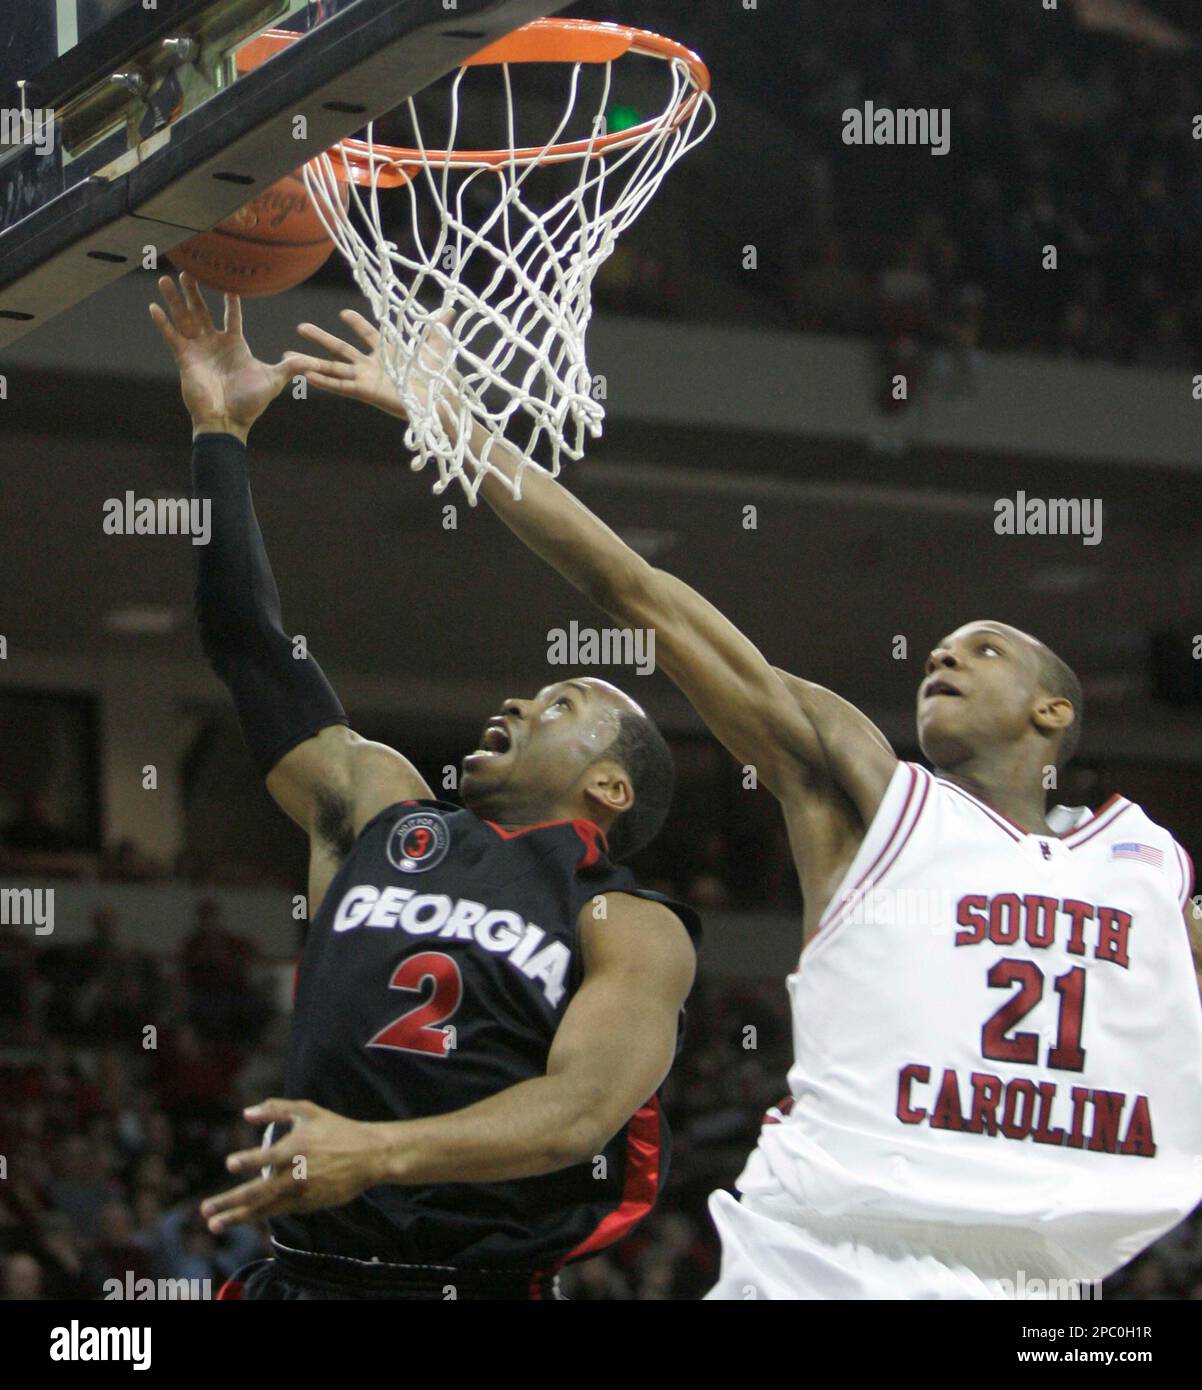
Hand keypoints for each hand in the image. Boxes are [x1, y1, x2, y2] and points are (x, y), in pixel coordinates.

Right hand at [149, 274, 292, 441]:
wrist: (228, 421)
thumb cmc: (250, 404)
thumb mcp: (274, 381)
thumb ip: (290, 367)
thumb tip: (313, 360)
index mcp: (235, 345)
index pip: (232, 316)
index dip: (231, 300)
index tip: (228, 282)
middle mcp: (214, 343)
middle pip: (202, 310)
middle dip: (195, 291)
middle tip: (189, 269)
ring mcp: (198, 350)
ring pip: (184, 317)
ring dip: (175, 299)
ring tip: (167, 278)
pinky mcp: (185, 359)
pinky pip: (171, 337)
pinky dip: (162, 323)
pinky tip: (153, 306)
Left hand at [199, 1098, 387, 1233]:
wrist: (368, 1156)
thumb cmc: (336, 1129)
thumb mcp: (308, 1111)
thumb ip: (276, 1109)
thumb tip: (245, 1114)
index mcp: (296, 1148)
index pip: (268, 1157)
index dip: (249, 1161)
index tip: (229, 1164)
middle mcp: (296, 1174)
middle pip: (258, 1192)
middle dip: (230, 1202)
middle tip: (206, 1210)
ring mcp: (301, 1193)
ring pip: (265, 1208)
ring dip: (238, 1217)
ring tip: (215, 1224)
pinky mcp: (308, 1205)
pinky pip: (279, 1211)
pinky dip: (260, 1214)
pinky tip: (244, 1216)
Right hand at [285, 308, 457, 422]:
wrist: (441, 401)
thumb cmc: (439, 378)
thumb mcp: (436, 347)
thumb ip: (439, 328)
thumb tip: (451, 309)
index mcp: (388, 353)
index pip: (369, 334)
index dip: (358, 324)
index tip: (344, 313)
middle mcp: (373, 366)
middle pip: (341, 349)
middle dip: (322, 339)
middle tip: (301, 327)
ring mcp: (366, 379)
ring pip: (334, 368)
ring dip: (312, 361)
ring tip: (288, 355)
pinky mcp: (365, 392)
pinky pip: (340, 385)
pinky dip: (323, 381)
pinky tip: (305, 376)